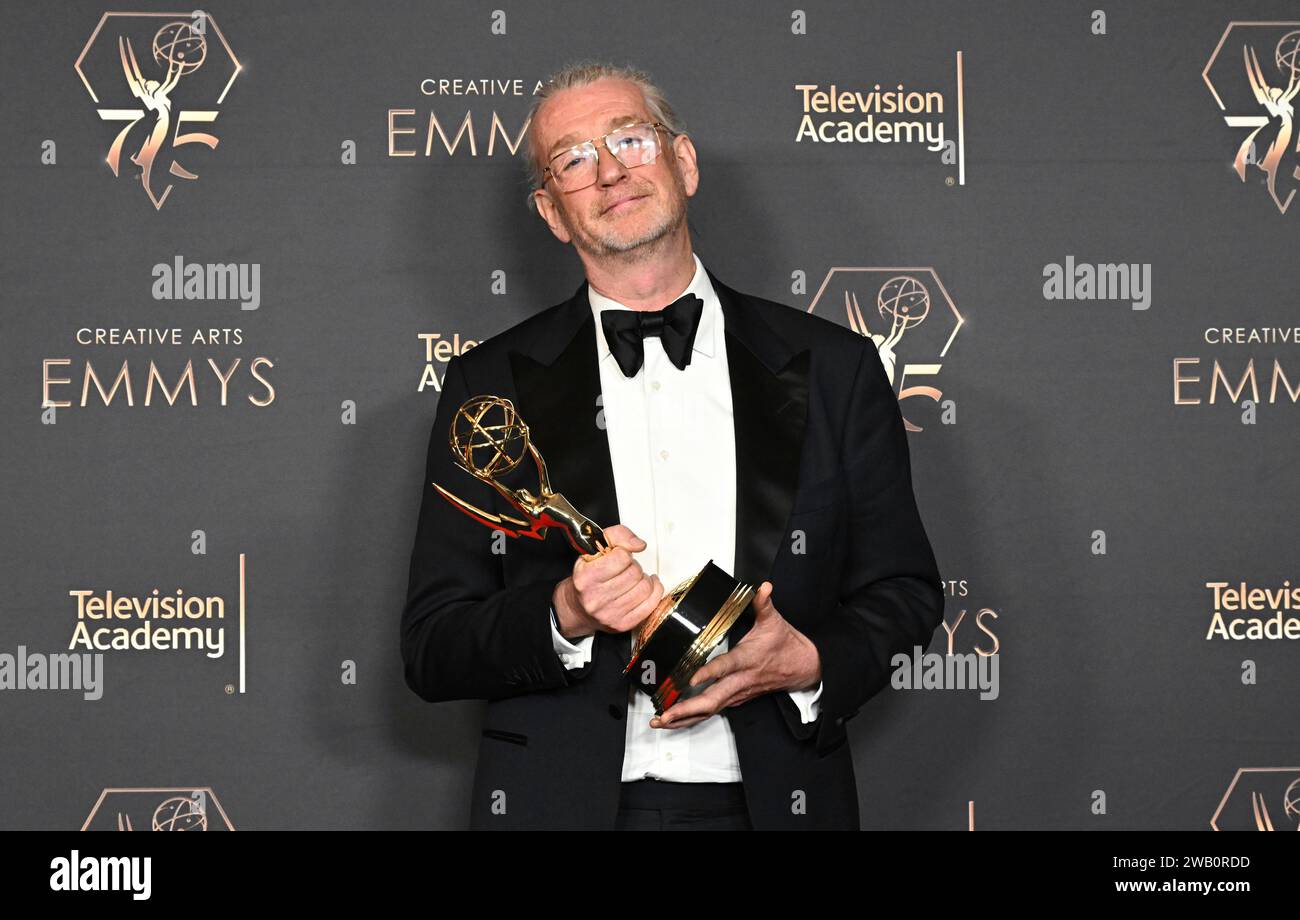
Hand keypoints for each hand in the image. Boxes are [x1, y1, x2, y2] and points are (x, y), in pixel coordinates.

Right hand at [552, 524, 663, 638]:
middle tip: (625, 569)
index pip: (621, 557)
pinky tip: (646, 586)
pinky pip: (651, 604)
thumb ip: (617, 536)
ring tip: (633, 579)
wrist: (579, 609)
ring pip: (645, 588)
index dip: (623, 553)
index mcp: (586, 578)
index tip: (619, 557)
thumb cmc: (588, 577)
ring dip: (643, 579)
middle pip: (635, 573)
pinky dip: (654, 591)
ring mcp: (610, 614)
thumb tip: (639, 545)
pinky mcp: (623, 624)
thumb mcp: (594, 549)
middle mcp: (596, 598)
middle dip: (633, 567)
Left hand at [650, 581, 820, 729]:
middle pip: (712, 699)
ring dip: (685, 718)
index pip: (726, 667)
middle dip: (687, 709)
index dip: (709, 673)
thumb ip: (764, 604)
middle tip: (665, 714)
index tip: (691, 678)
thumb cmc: (786, 645)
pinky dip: (692, 718)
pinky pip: (712, 711)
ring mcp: (737, 693)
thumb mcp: (775, 622)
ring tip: (661, 721)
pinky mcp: (736, 699)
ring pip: (710, 710)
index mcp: (747, 660)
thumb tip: (762, 587)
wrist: (804, 667)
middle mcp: (740, 681)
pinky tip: (674, 721)